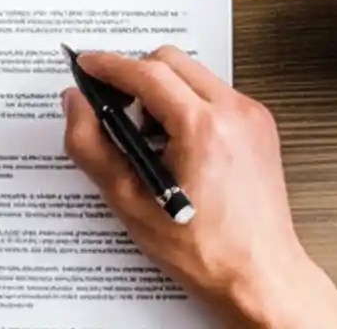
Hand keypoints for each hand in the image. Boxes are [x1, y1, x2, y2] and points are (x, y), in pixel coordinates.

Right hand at [62, 48, 336, 328]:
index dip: (108, 65)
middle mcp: (234, 113)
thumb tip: (76, 106)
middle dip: (135, 75)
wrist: (259, 275)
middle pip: (171, 61)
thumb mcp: (129, 201)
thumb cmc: (206, 250)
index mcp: (204, 128)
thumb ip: (91, 146)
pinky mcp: (259, 126)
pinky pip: (213, 94)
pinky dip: (187, 104)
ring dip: (162, 90)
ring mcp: (252, 117)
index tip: (87, 66)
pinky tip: (174, 144)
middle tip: (114, 107)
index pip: (146, 72)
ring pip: (193, 73)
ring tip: (147, 136)